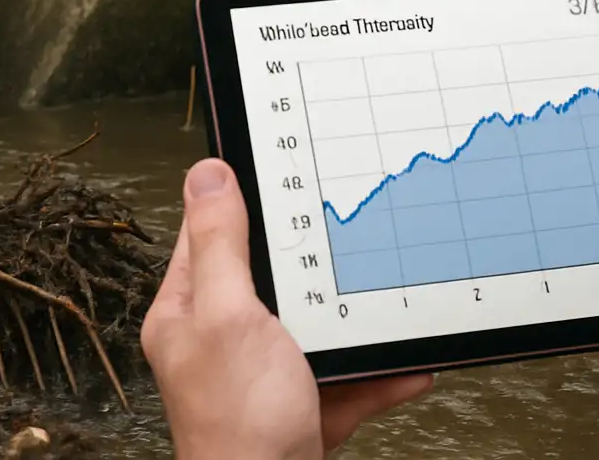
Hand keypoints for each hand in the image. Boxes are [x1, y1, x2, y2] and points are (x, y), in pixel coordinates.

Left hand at [141, 158, 432, 458]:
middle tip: (349, 237)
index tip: (281, 172)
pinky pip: (347, 380)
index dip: (241, 200)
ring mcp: (262, 378)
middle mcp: (220, 342)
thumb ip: (222, 245)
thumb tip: (207, 173)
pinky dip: (379, 375)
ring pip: (317, 331)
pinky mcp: (300, 411)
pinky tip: (409, 366)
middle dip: (316, 265)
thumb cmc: (239, 427)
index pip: (209, 235)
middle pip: (272, 279)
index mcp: (188, 312)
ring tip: (389, 303)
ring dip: (357, 325)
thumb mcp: (229, 315)